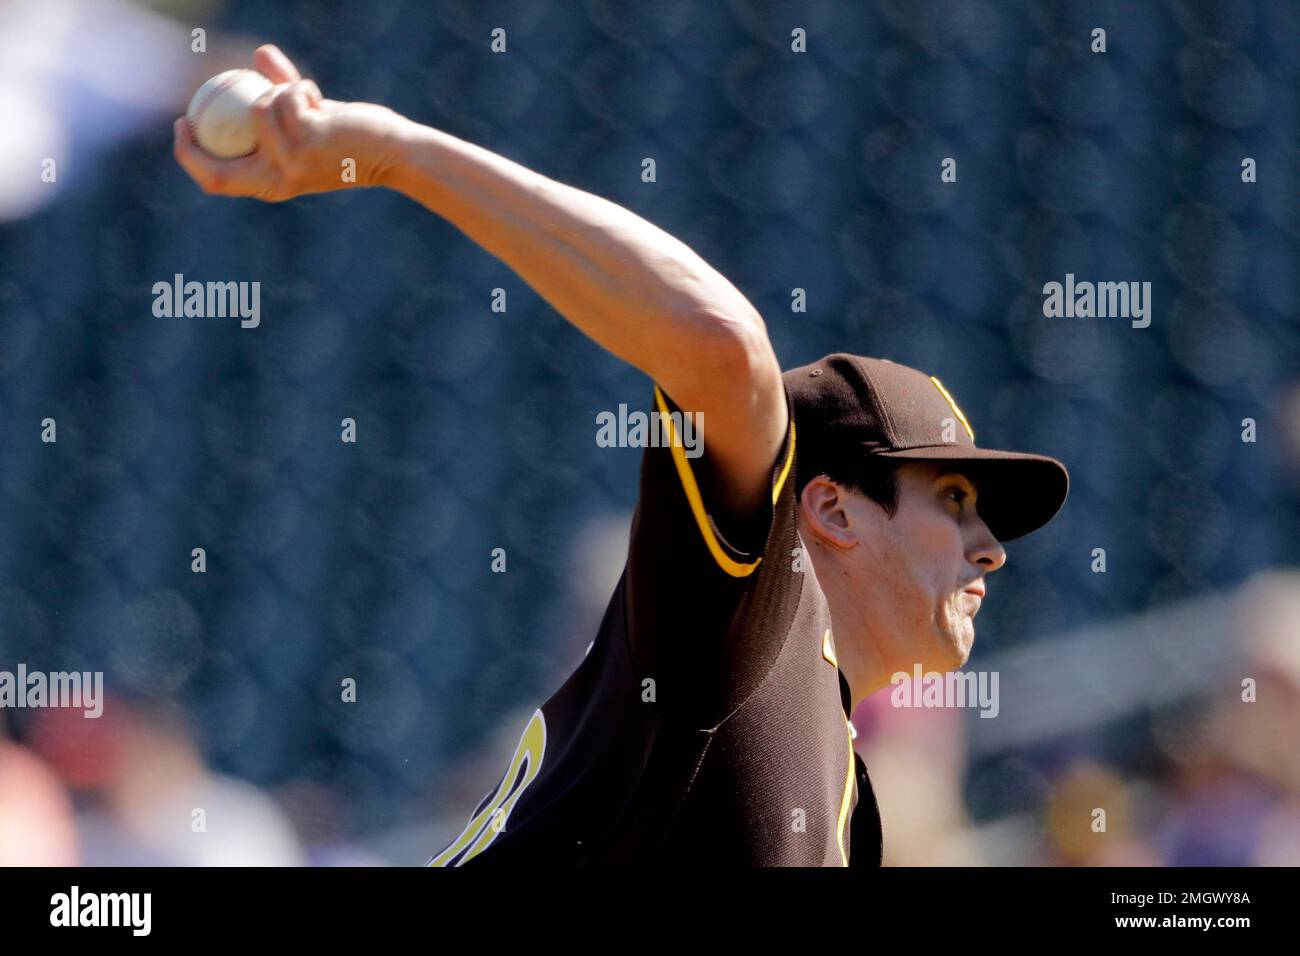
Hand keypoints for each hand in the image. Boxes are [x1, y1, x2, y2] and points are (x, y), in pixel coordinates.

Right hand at [173, 44, 407, 201]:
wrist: (392, 154)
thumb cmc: (351, 141)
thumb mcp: (308, 122)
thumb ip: (281, 91)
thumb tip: (258, 54)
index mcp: (272, 185)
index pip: (216, 181)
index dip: (190, 155)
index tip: (185, 124)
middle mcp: (278, 180)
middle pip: (214, 171)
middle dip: (189, 143)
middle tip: (190, 110)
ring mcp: (292, 161)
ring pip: (257, 107)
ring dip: (278, 91)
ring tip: (304, 98)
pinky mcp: (308, 139)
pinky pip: (284, 96)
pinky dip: (299, 88)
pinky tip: (318, 99)